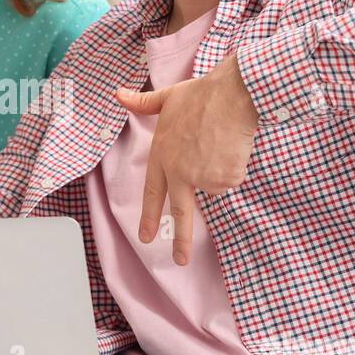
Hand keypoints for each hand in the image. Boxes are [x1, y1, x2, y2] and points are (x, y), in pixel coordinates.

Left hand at [114, 52, 259, 265]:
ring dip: (220, 169)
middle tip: (180, 260)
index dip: (150, 215)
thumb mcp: (168, 97)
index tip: (146, 236)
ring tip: (221, 142)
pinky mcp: (224, 178)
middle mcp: (180, 172)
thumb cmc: (202, 95)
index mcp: (162, 156)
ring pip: (214, 184)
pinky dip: (235, 166)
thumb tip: (119, 94)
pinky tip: (233, 146)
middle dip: (180, 239)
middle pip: (180, 212)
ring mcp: (202, 177)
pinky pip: (232, 178)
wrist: (232, 96)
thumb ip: (144, 103)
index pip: (153, 192)